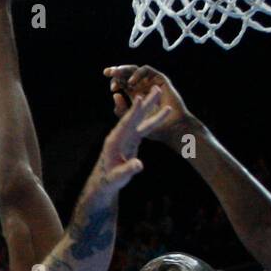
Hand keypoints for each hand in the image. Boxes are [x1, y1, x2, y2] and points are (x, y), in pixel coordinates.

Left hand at [88, 87, 173, 202]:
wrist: (106, 181)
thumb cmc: (111, 180)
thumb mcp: (118, 177)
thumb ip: (128, 169)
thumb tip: (139, 165)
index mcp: (115, 140)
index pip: (126, 123)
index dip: (133, 111)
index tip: (140, 98)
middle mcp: (121, 135)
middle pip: (135, 116)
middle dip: (146, 103)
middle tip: (156, 89)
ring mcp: (127, 136)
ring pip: (141, 120)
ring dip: (151, 108)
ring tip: (161, 95)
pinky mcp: (132, 140)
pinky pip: (144, 127)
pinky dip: (154, 120)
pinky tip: (163, 113)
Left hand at [104, 64, 192, 143]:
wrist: (171, 128)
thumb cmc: (153, 128)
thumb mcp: (132, 120)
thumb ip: (122, 110)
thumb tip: (115, 94)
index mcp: (134, 95)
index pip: (122, 83)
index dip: (115, 82)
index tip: (112, 88)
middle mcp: (142, 86)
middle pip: (126, 74)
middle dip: (117, 71)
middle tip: (108, 72)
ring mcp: (151, 82)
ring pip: (135, 70)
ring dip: (124, 70)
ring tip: (116, 74)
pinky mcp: (160, 79)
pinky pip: (147, 70)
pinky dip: (138, 73)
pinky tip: (131, 82)